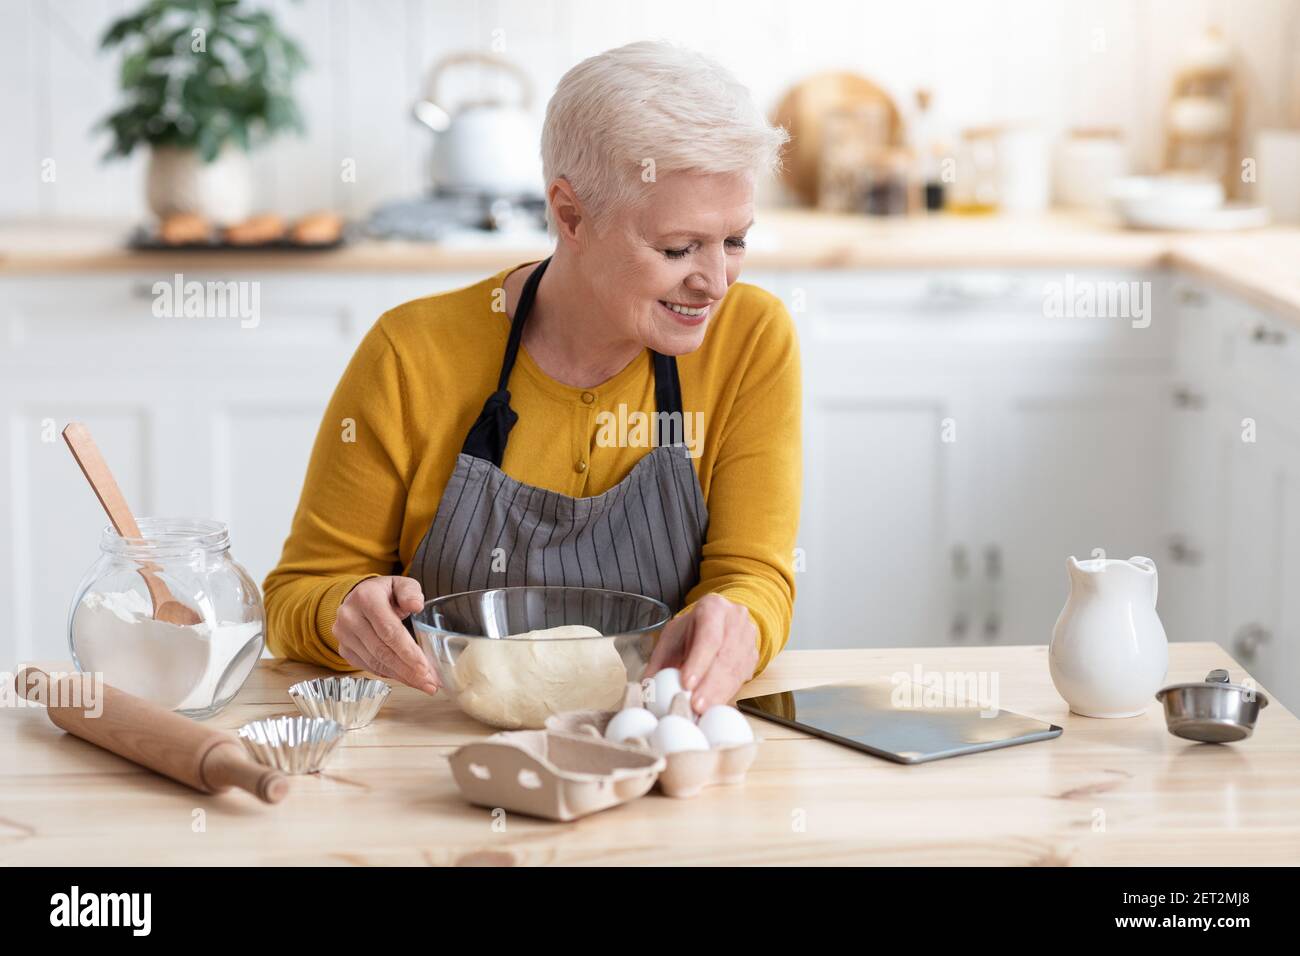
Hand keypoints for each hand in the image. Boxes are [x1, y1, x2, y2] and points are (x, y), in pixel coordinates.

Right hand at [334, 576, 438, 693]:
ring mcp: (343, 635)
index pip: (389, 631)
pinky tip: (406, 677)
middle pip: (382, 650)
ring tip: (423, 683)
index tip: (425, 667)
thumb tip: (416, 605)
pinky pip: (368, 666)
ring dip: (401, 676)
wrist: (358, 597)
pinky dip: (389, 674)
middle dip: (408, 670)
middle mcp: (350, 616)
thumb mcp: (401, 584)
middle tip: (429, 683)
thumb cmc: (386, 593)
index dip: (407, 652)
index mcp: (366, 597)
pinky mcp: (344, 649)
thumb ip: (410, 592)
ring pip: (375, 662)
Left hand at [644, 593, 758, 714]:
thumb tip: (646, 687)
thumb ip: (660, 661)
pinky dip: (727, 694)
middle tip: (696, 705)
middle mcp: (736, 620)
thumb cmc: (692, 630)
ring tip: (703, 710)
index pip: (709, 637)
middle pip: (725, 656)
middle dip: (710, 685)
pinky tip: (714, 706)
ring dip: (719, 693)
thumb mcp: (673, 637)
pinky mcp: (753, 656)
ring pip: (736, 669)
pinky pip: (742, 678)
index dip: (699, 662)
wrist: (719, 622)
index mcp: (713, 608)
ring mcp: (748, 638)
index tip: (687, 683)